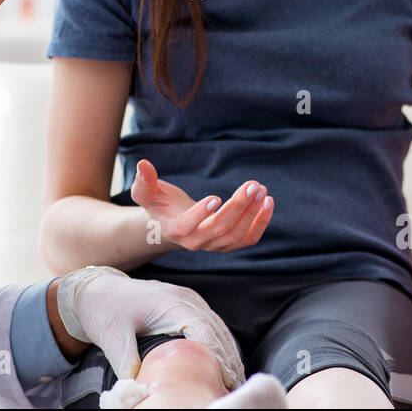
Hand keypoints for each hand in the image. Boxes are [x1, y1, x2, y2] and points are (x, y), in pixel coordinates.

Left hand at [55, 266, 246, 389]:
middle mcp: (185, 298)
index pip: (204, 331)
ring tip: (234, 380)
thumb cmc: (103, 308)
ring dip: (228, 353)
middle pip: (217, 331)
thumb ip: (126, 362)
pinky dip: (220, 344)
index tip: (226, 379)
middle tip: (235, 387)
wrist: (94, 288)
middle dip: (229, 359)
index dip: (218, 356)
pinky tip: (222, 363)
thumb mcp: (112, 336)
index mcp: (171, 302)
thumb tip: (136, 390)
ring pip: (218, 328)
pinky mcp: (186, 305)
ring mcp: (188, 300)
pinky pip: (210, 325)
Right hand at [131, 159, 272, 251]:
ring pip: (236, 235)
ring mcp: (214, 246)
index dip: (200, 214)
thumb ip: (145, 180)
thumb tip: (143, 164)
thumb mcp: (147, 191)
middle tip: (252, 184)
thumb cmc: (159, 203)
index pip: (188, 226)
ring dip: (252, 213)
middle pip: (219, 229)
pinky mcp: (229, 244)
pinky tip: (268, 202)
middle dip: (238, 207)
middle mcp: (195, 242)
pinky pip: (248, 239)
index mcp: (175, 229)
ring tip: (261, 189)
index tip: (216, 197)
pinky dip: (260, 223)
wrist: (173, 222)